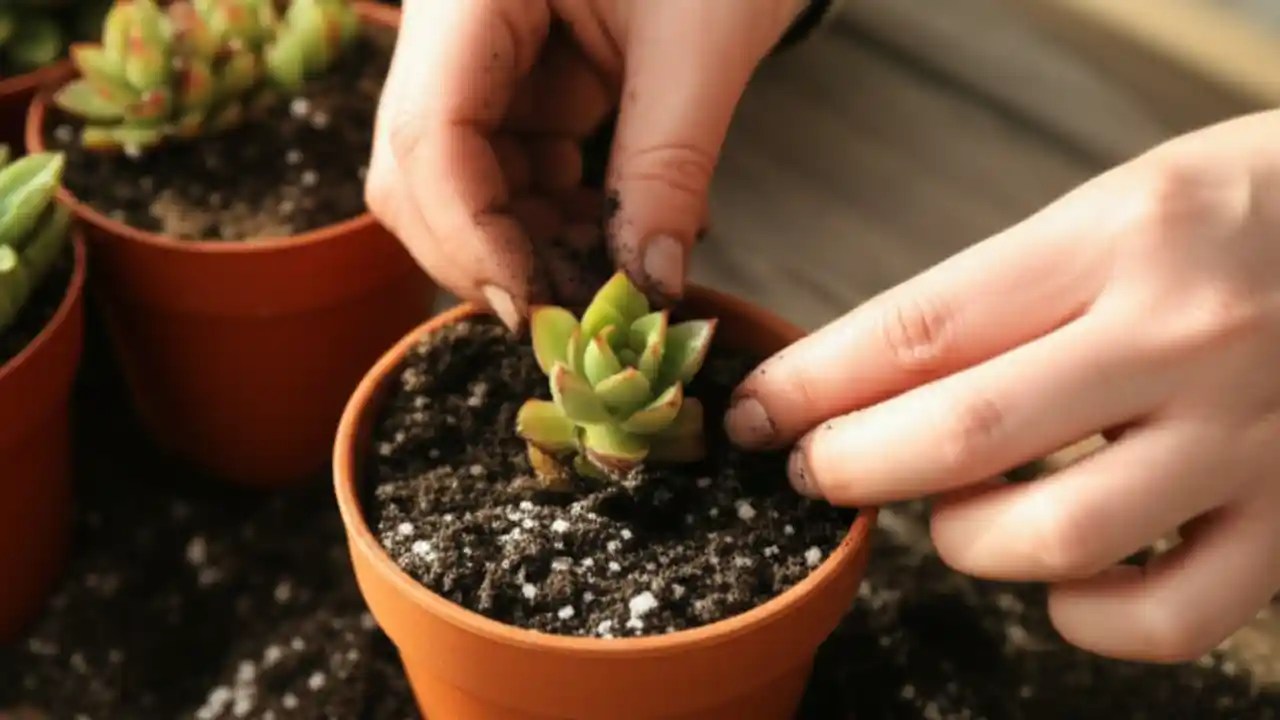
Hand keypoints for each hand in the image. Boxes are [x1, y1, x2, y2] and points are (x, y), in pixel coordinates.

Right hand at [365, 0, 803, 330]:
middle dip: (488, 252)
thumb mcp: (703, 45)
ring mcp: (473, 55)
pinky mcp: (512, 81)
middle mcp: (449, 24)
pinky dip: (550, 220)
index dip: (472, 236)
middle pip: (417, 169)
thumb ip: (668, 167)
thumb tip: (646, 287)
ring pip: (456, 183)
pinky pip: (505, 171)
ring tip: (611, 275)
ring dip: (525, 245)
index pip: (426, 133)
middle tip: (573, 311)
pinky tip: (613, 235)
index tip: (540, 306)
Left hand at [725, 110, 1279, 662]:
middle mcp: (1183, 338)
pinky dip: (1086, 617)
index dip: (812, 384)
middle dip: (853, 465)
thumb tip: (867, 379)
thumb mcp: (1113, 208)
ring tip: (953, 510)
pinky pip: (1168, 618)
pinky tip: (1064, 577)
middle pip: (964, 435)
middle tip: (818, 468)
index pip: (919, 330)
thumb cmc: (1238, 214)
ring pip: (1056, 538)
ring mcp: (1245, 438)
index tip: (760, 412)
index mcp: (1120, 240)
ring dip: (964, 539)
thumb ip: (1001, 293)